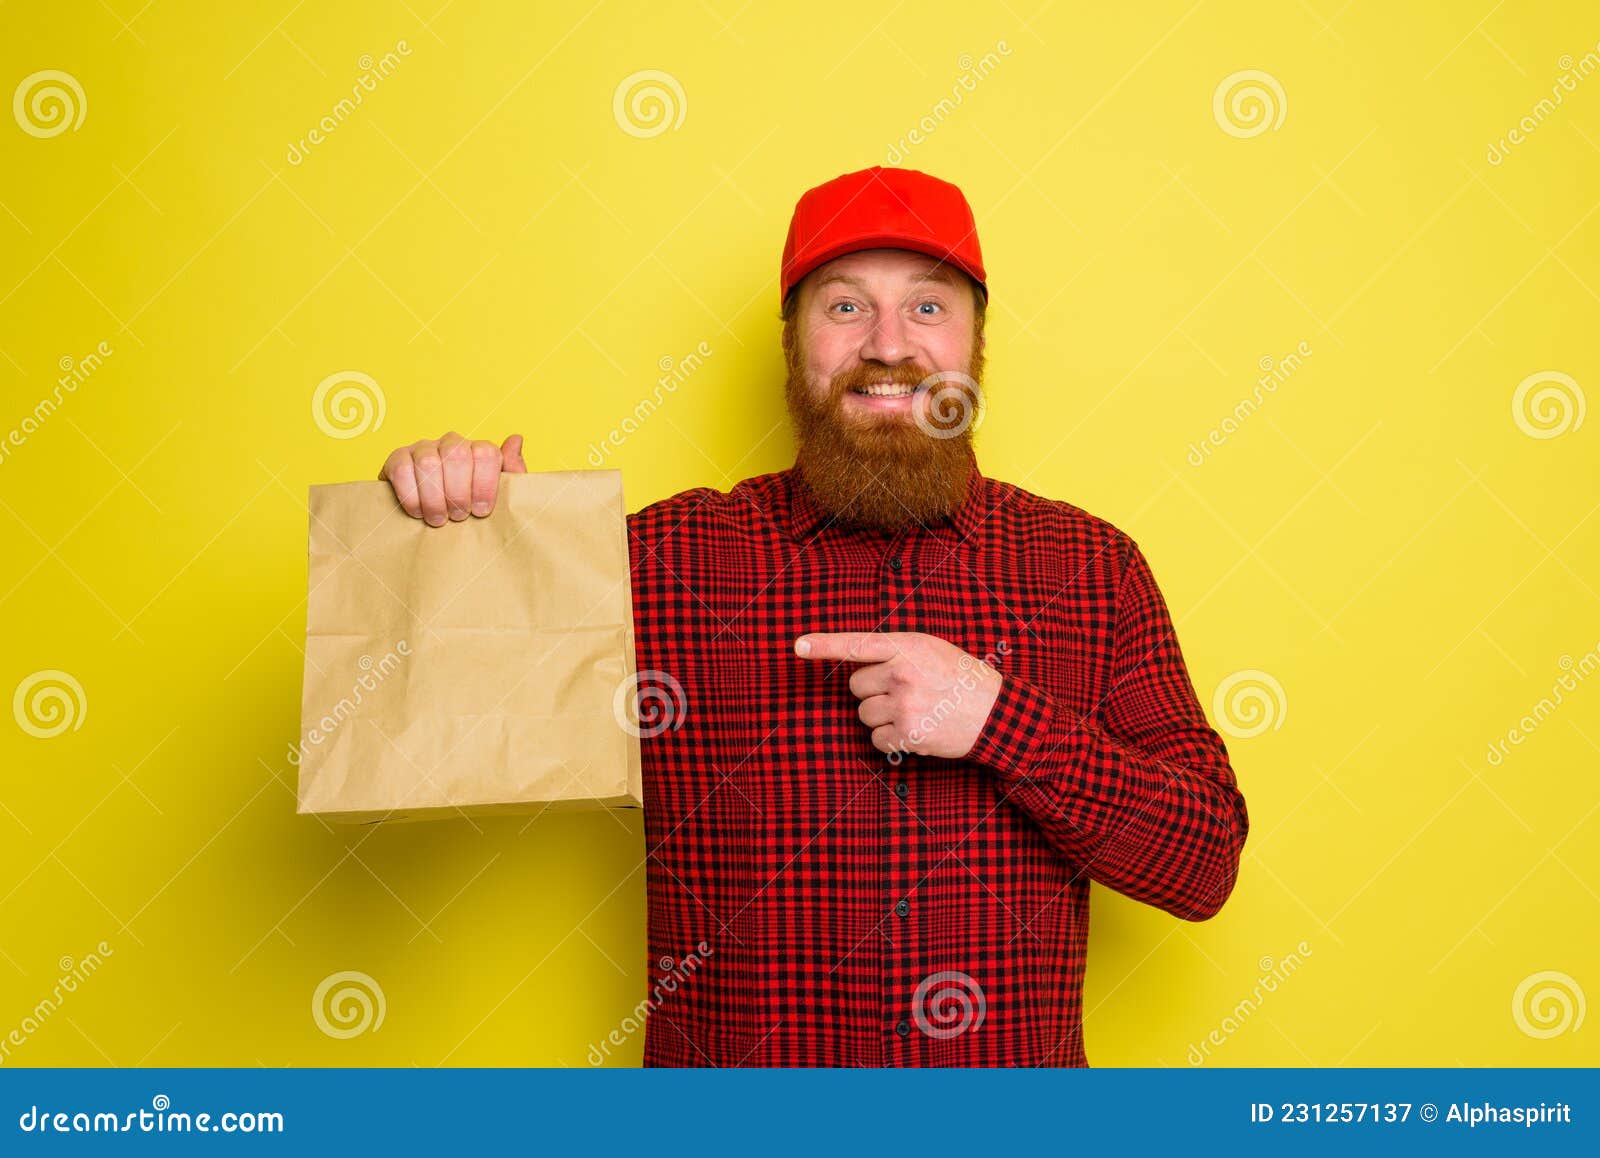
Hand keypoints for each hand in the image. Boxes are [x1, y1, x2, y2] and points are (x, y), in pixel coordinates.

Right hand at [378, 431, 526, 525]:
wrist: (436, 525)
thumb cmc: (470, 510)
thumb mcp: (498, 497)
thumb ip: (511, 471)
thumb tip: (516, 439)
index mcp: (477, 450)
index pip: (486, 453)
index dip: (484, 484)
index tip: (481, 511)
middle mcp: (451, 443)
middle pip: (458, 456)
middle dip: (459, 493)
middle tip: (458, 516)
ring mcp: (423, 448)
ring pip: (428, 462)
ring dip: (434, 497)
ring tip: (439, 519)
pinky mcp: (397, 459)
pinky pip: (401, 469)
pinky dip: (411, 495)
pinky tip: (418, 512)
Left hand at [794, 631, 1002, 759]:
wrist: (996, 713)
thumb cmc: (961, 678)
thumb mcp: (932, 649)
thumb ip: (896, 652)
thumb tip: (858, 664)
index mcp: (908, 646)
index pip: (857, 644)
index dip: (824, 645)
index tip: (798, 646)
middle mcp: (903, 673)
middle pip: (856, 686)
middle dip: (872, 691)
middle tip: (904, 691)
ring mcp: (904, 705)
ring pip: (863, 714)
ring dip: (881, 715)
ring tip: (913, 710)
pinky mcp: (908, 734)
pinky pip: (875, 738)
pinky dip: (890, 738)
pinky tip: (914, 729)